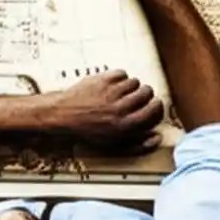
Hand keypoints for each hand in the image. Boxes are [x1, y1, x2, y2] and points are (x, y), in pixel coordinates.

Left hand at [38, 70, 164, 150]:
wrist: (62, 116)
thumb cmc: (87, 132)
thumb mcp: (113, 146)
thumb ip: (138, 145)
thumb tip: (157, 138)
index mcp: (125, 125)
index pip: (154, 110)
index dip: (156, 106)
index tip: (153, 105)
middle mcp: (120, 108)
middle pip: (147, 92)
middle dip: (145, 95)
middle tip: (137, 98)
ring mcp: (111, 92)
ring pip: (135, 82)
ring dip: (131, 87)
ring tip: (122, 93)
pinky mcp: (102, 79)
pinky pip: (122, 73)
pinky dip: (119, 78)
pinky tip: (113, 86)